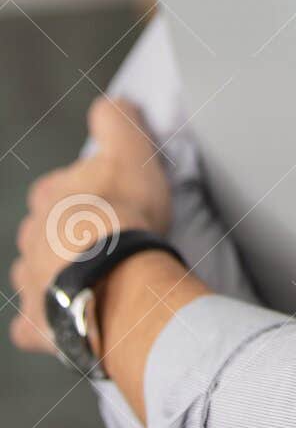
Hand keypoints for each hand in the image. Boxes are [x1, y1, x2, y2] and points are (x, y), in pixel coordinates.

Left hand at [9, 97, 171, 356]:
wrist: (116, 277)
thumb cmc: (124, 215)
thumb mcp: (131, 151)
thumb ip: (118, 122)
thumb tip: (112, 104)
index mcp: (48, 196)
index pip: (58, 188)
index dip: (85, 194)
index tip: (110, 201)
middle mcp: (32, 238)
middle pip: (46, 233)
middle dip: (66, 237)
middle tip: (105, 243)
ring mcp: (31, 282)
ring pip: (37, 275)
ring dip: (57, 277)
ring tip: (94, 281)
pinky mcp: (37, 323)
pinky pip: (36, 323)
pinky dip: (48, 322)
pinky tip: (69, 321)